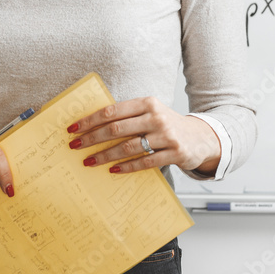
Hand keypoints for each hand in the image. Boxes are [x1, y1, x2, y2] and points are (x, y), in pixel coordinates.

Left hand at [66, 97, 220, 175]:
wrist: (201, 138)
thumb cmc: (167, 125)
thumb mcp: (151, 113)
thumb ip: (128, 116)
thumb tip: (93, 126)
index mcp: (147, 102)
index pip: (112, 111)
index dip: (90, 120)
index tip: (73, 128)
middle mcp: (156, 117)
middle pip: (116, 129)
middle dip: (92, 138)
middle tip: (74, 146)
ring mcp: (166, 135)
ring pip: (128, 147)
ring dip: (105, 156)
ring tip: (89, 161)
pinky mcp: (174, 153)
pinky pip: (144, 162)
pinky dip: (126, 167)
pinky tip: (113, 170)